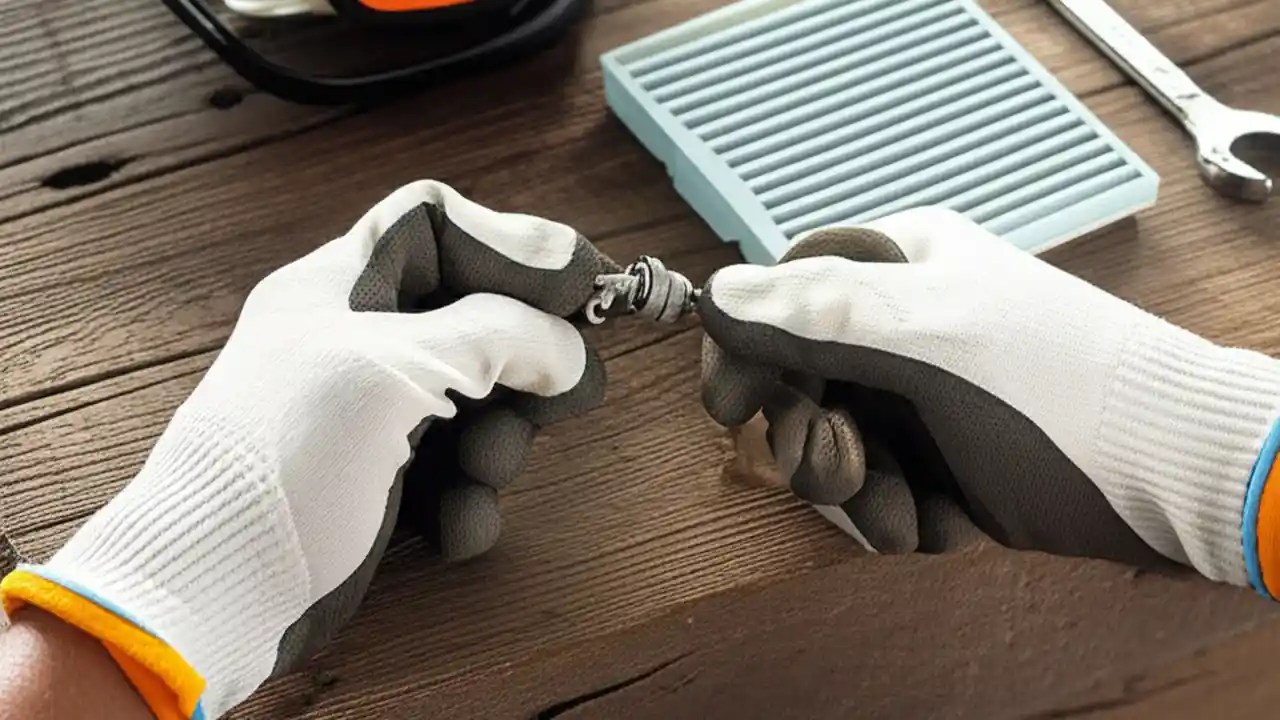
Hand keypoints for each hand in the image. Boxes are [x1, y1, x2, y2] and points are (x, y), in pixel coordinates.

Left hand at [1, 181, 615, 717]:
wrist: (208, 592)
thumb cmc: (281, 462)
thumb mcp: (389, 369)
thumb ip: (492, 333)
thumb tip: (567, 342)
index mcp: (342, 288)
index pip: (439, 228)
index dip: (512, 249)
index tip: (579, 293)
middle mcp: (356, 343)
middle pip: (475, 321)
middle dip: (519, 369)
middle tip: (551, 405)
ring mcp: (368, 417)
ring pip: (476, 404)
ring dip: (498, 444)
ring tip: (479, 478)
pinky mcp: (378, 486)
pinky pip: (454, 475)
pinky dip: (468, 502)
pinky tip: (454, 527)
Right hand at [699, 208, 1279, 588]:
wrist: (1176, 474)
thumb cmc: (1059, 390)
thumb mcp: (934, 338)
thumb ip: (818, 312)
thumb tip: (714, 293)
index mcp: (899, 266)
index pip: (781, 299)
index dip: (746, 355)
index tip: (730, 410)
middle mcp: (904, 326)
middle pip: (800, 386)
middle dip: (816, 443)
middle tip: (844, 471)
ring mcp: (925, 394)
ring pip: (837, 448)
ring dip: (861, 494)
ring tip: (909, 512)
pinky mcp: (945, 456)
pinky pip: (882, 488)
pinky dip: (903, 516)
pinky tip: (945, 523)